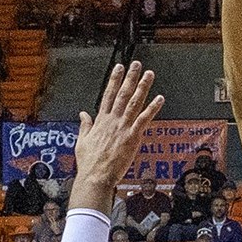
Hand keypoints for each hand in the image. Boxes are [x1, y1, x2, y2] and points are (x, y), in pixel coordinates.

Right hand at [73, 63, 163, 192]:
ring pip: (134, 102)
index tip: (119, 68)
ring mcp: (123, 127)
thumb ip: (85, 125)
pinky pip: (144, 119)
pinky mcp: (132, 137)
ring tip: (149, 74)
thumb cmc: (89, 162)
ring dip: (143, 87)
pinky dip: (152, 108)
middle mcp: (112, 120)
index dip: (114, 80)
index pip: (108, 95)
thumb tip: (83, 114)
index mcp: (101, 121)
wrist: (95, 176)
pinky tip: (160, 98)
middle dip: (130, 78)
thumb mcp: (82, 141)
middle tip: (137, 64)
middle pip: (123, 94)